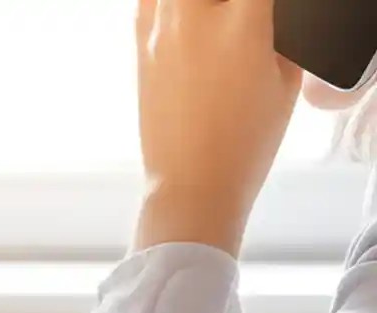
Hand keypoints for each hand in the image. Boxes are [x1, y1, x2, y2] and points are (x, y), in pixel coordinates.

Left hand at [135, 0, 302, 255]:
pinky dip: (167, 4)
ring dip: (199, 2)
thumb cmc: (246, 139)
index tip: (262, 17)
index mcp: (242, 22)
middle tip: (241, 17)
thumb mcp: (286, 76)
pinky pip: (148, 1)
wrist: (192, 182)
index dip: (261, 5)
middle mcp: (193, 17)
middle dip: (232, 0)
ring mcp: (159, 31)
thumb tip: (271, 15)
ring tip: (213, 19)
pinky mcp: (138, 47)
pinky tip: (185, 18)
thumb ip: (280, 29)